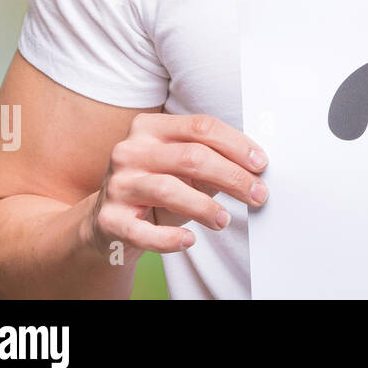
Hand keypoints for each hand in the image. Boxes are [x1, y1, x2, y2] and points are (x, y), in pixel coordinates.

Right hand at [86, 113, 268, 256]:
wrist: (107, 221)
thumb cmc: (157, 188)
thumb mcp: (181, 167)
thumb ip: (212, 160)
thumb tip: (255, 168)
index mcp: (150, 128)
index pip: (201, 127)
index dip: (236, 145)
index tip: (261, 164)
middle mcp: (129, 151)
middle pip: (192, 157)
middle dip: (232, 176)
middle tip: (257, 194)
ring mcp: (117, 185)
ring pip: (169, 189)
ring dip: (205, 206)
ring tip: (224, 219)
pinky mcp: (109, 219)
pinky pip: (143, 231)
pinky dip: (169, 238)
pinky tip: (189, 240)